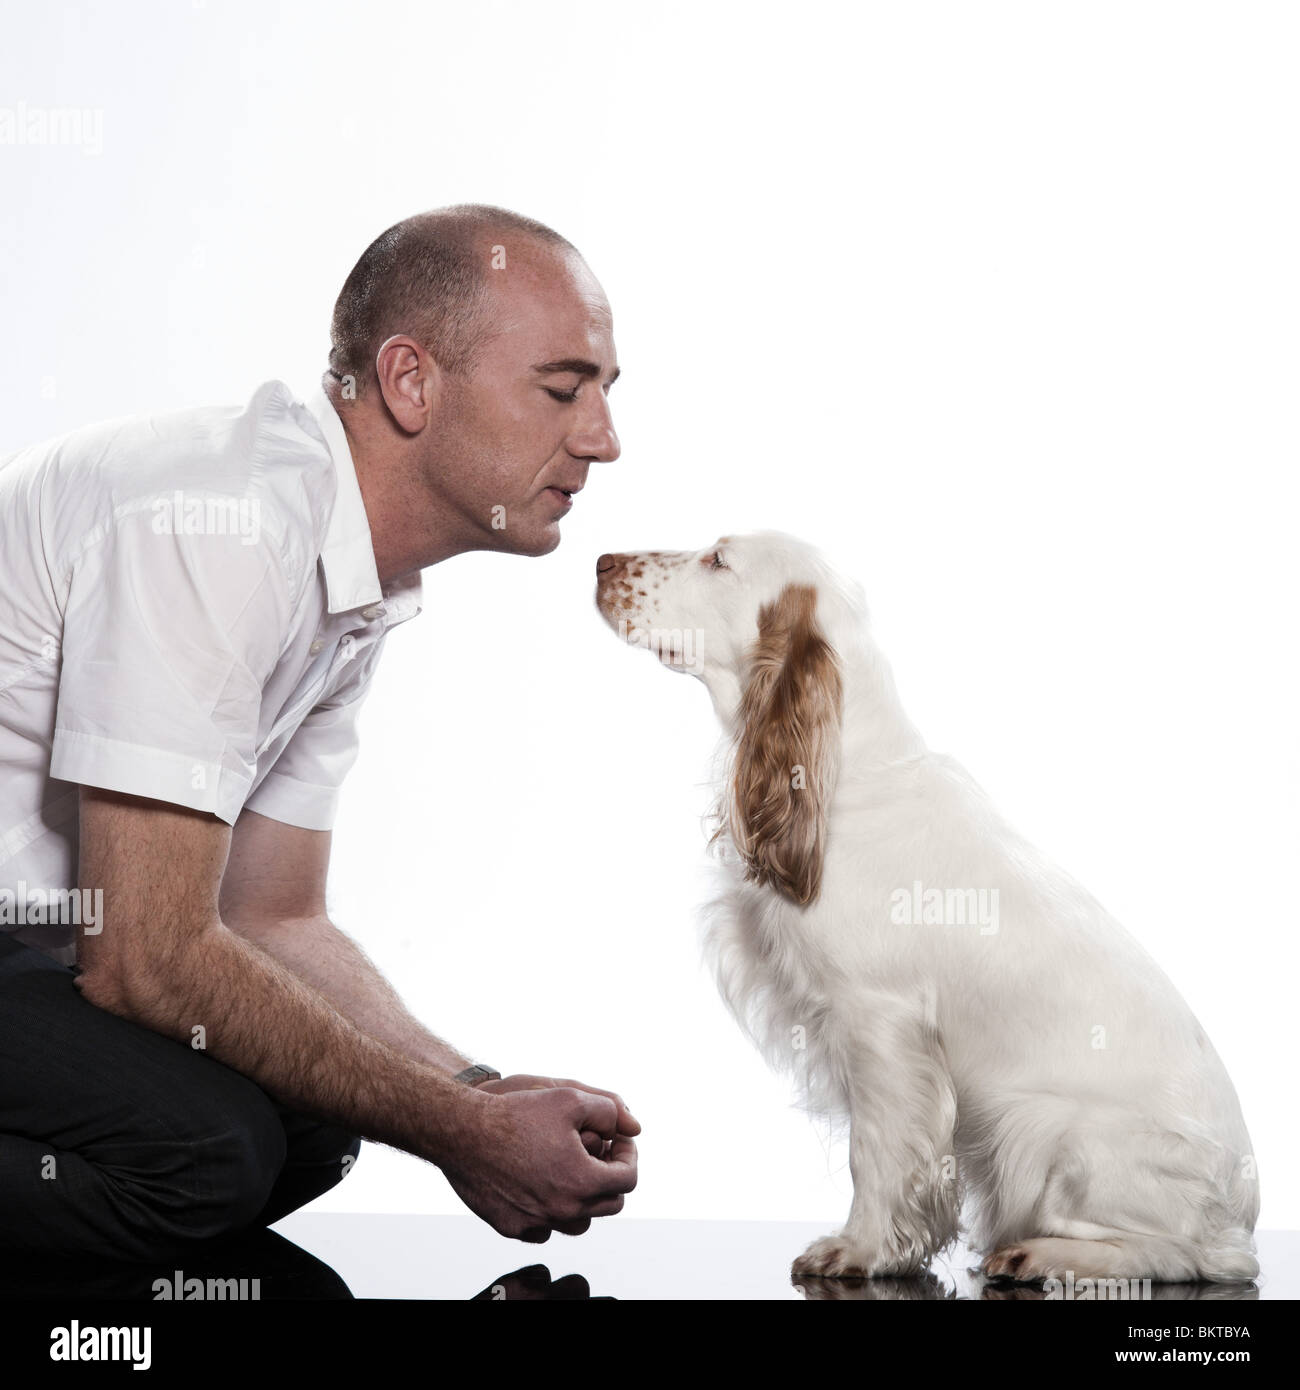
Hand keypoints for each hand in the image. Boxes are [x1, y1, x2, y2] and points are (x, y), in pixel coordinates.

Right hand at [441, 1085, 636, 1242]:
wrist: (461, 1131)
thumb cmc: (514, 1112)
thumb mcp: (570, 1096)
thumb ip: (609, 1111)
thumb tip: (629, 1128)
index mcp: (582, 1181)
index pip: (628, 1180)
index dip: (627, 1154)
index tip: (617, 1139)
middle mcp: (562, 1210)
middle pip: (609, 1204)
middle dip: (610, 1176)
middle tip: (598, 1152)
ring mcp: (536, 1223)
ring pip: (579, 1223)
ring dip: (584, 1198)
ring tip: (573, 1169)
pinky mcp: (511, 1227)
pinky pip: (544, 1229)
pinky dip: (551, 1211)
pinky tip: (543, 1183)